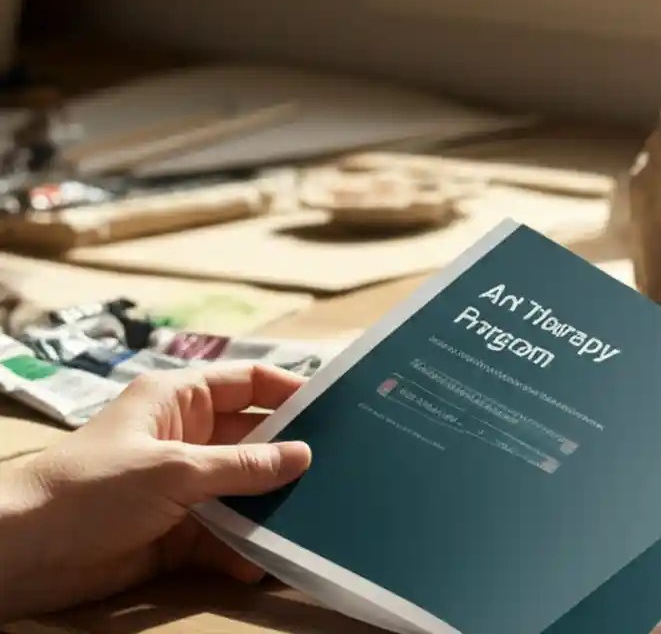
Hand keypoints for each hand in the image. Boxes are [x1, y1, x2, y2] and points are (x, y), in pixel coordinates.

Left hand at [0, 365, 311, 621]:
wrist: (26, 552)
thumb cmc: (92, 488)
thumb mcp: (175, 469)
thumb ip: (244, 465)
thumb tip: (305, 456)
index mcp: (179, 400)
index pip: (247, 382)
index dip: (290, 391)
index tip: (339, 409)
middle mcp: (186, 437)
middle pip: (253, 440)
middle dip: (292, 458)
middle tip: (343, 472)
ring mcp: (183, 487)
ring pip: (244, 492)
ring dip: (273, 509)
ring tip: (318, 521)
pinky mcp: (177, 533)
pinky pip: (225, 536)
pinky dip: (245, 549)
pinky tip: (267, 563)